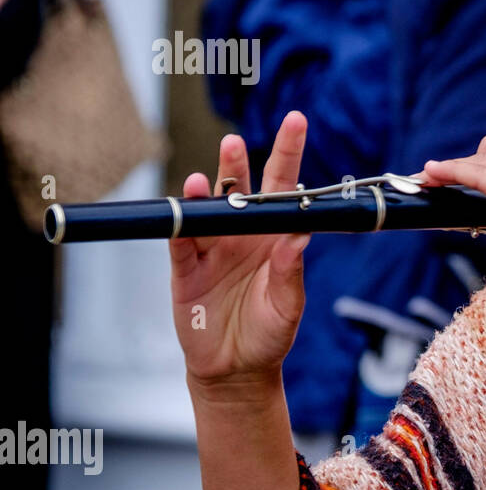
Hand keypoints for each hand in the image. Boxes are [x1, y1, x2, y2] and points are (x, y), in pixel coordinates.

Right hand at [170, 112, 310, 401]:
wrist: (236, 369)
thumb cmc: (269, 333)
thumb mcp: (288, 304)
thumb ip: (291, 270)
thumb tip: (300, 235)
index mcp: (274, 236)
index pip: (283, 187)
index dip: (288, 152)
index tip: (296, 120)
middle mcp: (242, 235)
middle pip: (239, 189)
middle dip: (238, 163)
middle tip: (236, 141)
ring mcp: (212, 249)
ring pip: (206, 209)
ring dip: (207, 188)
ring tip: (210, 175)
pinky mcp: (186, 270)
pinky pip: (181, 242)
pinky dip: (182, 224)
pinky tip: (186, 203)